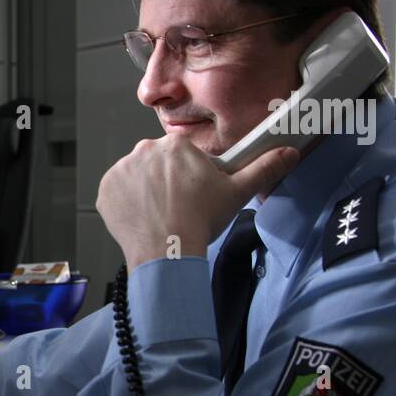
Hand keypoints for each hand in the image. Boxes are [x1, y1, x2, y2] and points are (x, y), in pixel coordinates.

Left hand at [95, 134, 298, 270]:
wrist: (167, 251)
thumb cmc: (200, 221)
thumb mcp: (238, 192)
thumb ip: (263, 168)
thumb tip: (289, 153)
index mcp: (176, 145)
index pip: (181, 156)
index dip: (189, 176)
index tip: (194, 194)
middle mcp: (144, 150)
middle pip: (157, 164)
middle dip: (166, 182)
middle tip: (179, 207)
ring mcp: (121, 170)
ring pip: (136, 177)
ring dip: (145, 192)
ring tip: (161, 215)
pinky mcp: (106, 190)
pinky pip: (117, 193)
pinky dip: (127, 204)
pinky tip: (143, 218)